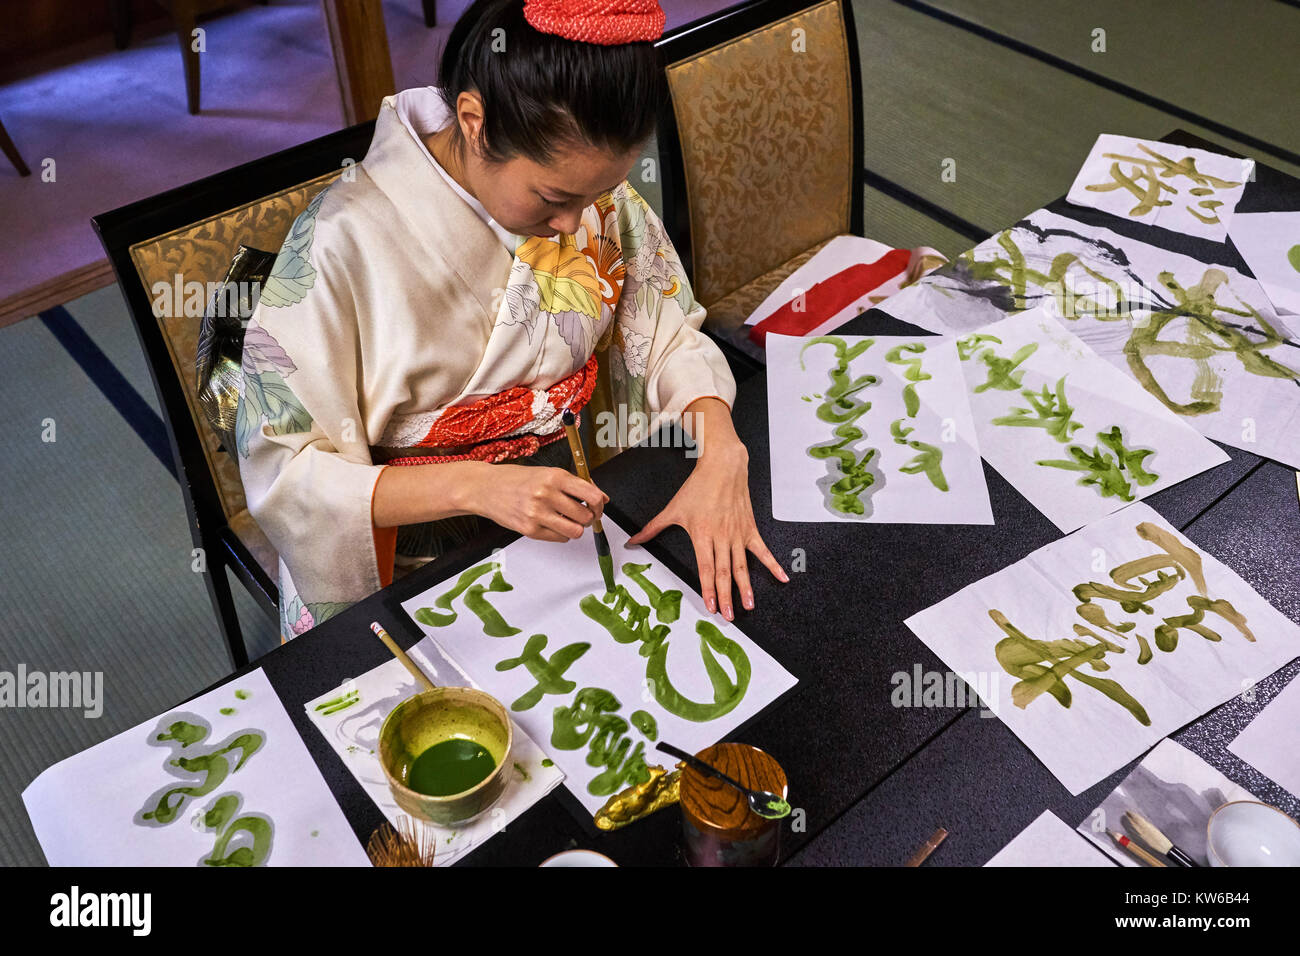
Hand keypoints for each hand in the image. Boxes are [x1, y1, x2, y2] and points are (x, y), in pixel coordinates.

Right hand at [477, 465, 607, 542]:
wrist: (486, 488)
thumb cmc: (517, 479)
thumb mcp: (548, 473)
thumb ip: (575, 485)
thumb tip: (602, 497)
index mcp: (555, 477)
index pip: (591, 495)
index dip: (600, 504)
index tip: (598, 507)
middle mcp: (547, 494)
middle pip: (586, 516)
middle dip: (589, 518)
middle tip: (582, 514)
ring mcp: (537, 514)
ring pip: (576, 531)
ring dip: (576, 528)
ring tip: (568, 520)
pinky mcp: (530, 530)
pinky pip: (560, 538)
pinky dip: (562, 534)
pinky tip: (553, 524)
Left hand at [627, 439, 787, 620]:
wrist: (722, 467)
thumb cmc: (697, 487)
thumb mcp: (673, 509)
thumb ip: (653, 528)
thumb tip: (633, 540)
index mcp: (702, 534)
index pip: (706, 568)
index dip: (709, 589)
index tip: (711, 606)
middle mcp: (721, 537)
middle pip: (724, 572)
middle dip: (726, 596)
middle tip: (728, 615)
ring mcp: (737, 534)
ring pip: (742, 565)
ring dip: (746, 587)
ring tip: (749, 605)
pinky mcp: (750, 528)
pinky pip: (762, 550)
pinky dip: (773, 564)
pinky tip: (782, 577)